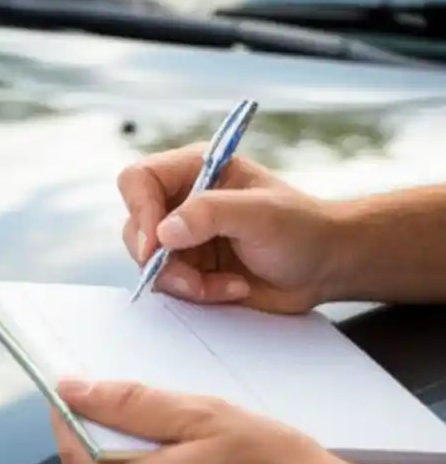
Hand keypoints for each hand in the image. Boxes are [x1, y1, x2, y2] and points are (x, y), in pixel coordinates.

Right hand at [118, 144, 339, 312]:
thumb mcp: (261, 214)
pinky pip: (168, 285)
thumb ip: (210, 214)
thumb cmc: (304, 228)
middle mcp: (181, 201)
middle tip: (192, 279)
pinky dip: (196, 294)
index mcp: (195, 170)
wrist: (326, 268)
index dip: (140, 211)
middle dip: (162, 260)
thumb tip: (163, 232)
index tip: (156, 245)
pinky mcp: (189, 268)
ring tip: (225, 285)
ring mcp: (183, 237)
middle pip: (136, 227)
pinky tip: (231, 289)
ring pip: (149, 262)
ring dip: (183, 282)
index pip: (139, 180)